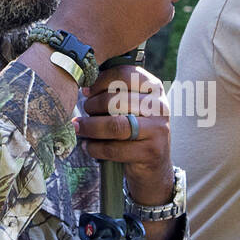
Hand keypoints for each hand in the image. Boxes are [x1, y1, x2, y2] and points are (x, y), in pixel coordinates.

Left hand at [75, 65, 173, 204]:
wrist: (154, 165)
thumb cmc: (135, 129)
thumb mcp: (132, 106)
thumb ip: (115, 93)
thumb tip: (85, 88)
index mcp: (154, 87)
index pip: (125, 74)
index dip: (101, 82)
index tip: (87, 92)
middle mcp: (159, 106)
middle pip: (116, 101)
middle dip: (92, 107)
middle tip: (82, 115)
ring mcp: (158, 130)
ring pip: (115, 126)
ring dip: (90, 127)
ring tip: (79, 129)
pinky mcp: (151, 152)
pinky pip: (115, 148)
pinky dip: (95, 148)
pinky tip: (88, 146)